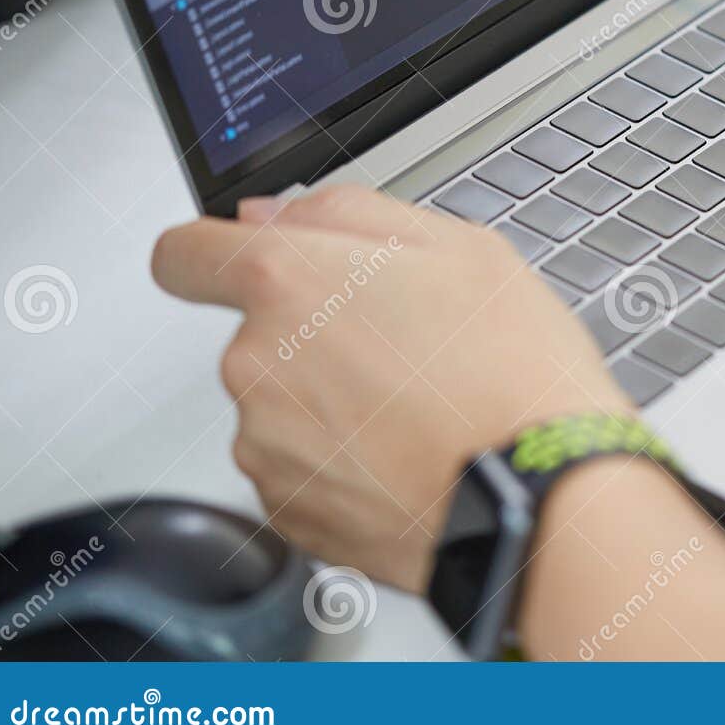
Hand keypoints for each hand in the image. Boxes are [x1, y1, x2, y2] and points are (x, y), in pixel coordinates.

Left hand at [151, 185, 628, 590]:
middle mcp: (256, 360)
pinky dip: (340, 464)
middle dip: (315, 337)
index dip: (213, 256)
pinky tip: (405, 458)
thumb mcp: (462, 247)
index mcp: (289, 281)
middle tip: (406, 350)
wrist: (539, 497)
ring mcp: (265, 443)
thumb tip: (274, 216)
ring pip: (279, 406)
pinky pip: (297, 471)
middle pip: (257, 335)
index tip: (243, 269)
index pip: (184, 254)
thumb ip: (348, 214)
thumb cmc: (513, 373)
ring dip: (329, 404)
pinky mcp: (286, 510)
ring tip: (416, 412)